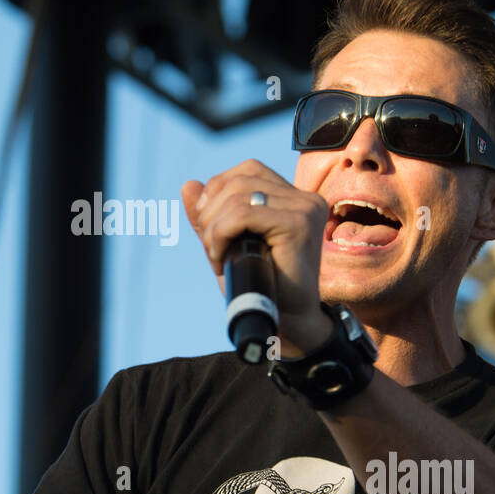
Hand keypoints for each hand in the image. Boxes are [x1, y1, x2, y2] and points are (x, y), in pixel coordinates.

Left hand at [182, 159, 334, 357]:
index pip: (248, 170)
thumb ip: (209, 216)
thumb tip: (188, 184)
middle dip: (211, 212)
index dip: (219, 191)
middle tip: (211, 248)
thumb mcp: (226, 245)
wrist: (287, 323)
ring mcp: (305, 208)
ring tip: (216, 255)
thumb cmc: (260, 286)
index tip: (210, 228)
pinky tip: (220, 256)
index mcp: (292, 197)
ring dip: (214, 226)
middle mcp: (304, 198)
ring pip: (239, 195)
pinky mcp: (300, 224)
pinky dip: (220, 233)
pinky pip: (243, 214)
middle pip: (239, 180)